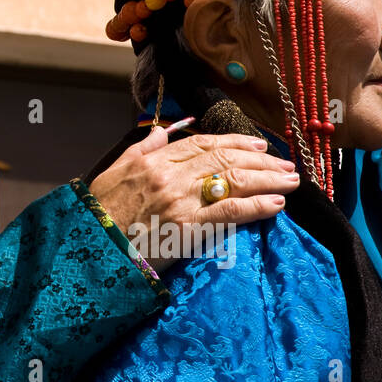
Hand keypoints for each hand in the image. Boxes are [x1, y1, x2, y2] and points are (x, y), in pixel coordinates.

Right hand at [88, 125, 298, 272]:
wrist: (90, 249)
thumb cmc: (99, 213)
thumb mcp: (114, 171)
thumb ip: (142, 149)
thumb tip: (164, 132)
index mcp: (152, 160)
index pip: (201, 144)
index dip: (234, 142)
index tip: (258, 146)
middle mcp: (169, 175)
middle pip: (224, 159)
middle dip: (260, 161)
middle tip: (285, 164)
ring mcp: (180, 199)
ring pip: (233, 180)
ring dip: (267, 179)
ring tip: (291, 181)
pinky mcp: (188, 226)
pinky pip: (231, 211)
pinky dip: (257, 205)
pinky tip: (277, 204)